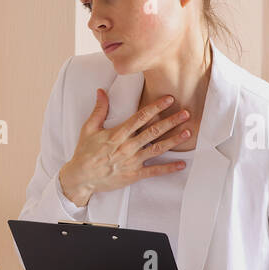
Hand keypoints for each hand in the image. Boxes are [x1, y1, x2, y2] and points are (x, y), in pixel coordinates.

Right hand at [60, 89, 192, 201]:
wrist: (80, 178)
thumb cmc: (84, 153)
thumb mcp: (88, 129)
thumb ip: (98, 110)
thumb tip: (101, 91)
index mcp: (117, 134)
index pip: (141, 117)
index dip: (156, 107)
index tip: (169, 99)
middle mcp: (127, 146)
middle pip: (154, 131)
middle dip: (171, 121)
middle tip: (186, 113)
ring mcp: (132, 161)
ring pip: (157, 149)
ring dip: (174, 140)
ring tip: (188, 132)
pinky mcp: (134, 175)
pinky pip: (154, 171)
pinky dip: (169, 168)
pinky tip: (181, 164)